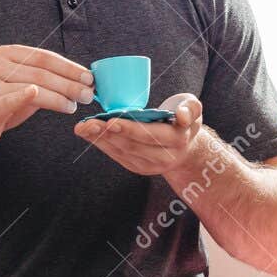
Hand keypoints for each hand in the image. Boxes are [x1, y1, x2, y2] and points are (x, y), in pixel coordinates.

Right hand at [0, 45, 94, 154]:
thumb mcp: (23, 88)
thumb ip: (45, 81)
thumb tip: (79, 82)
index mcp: (7, 54)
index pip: (45, 57)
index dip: (69, 67)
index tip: (89, 77)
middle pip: (42, 71)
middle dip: (69, 82)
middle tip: (88, 93)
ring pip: (34, 85)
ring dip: (59, 96)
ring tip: (74, 105)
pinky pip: (13, 99)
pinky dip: (29, 97)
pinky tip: (49, 99)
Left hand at [73, 92, 203, 176]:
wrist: (186, 147)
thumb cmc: (185, 120)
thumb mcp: (194, 109)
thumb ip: (190, 108)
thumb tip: (181, 115)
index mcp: (176, 140)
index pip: (150, 135)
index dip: (130, 129)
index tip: (111, 121)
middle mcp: (163, 157)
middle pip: (131, 145)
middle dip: (107, 134)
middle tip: (88, 123)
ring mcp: (149, 165)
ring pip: (121, 152)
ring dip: (99, 140)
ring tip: (82, 128)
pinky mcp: (138, 168)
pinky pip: (117, 156)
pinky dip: (101, 145)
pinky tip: (88, 135)